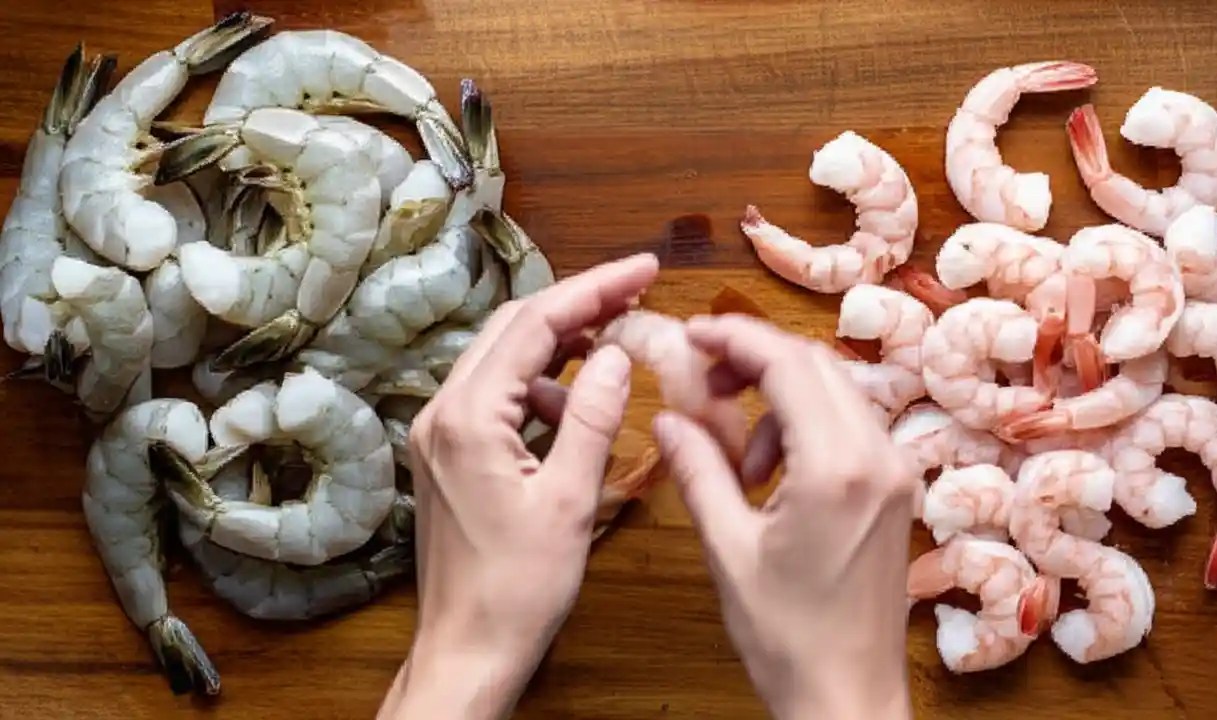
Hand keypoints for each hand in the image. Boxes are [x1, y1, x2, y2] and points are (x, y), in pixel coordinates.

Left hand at [377, 253, 658, 719]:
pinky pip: (498, 398)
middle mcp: (442, 413)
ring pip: (505, 360)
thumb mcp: (569, 501)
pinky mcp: (448, 455)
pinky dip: (542, 390)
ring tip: (618, 348)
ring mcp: (439, 433)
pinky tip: (578, 410)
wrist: (467, 651)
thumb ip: (594, 418)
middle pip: (514, 329)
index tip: (644, 269)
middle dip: (578, 304)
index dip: (594, 288)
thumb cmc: (517, 589)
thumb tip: (616, 352)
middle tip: (638, 291)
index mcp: (468, 418)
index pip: (535, 324)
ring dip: (561, 347)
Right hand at [654, 314, 915, 719]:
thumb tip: (668, 418)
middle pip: (816, 363)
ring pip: (835, 390)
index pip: (787, 363)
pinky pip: (849, 425)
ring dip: (779, 396)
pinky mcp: (898, 490)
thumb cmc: (787, 637)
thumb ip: (697, 470)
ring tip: (737, 458)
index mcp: (836, 469)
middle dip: (755, 358)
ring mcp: (897, 472)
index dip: (734, 337)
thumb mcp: (727, 549)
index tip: (692, 336)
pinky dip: (804, 425)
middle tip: (704, 381)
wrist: (847, 698)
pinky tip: (771, 474)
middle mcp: (879, 458)